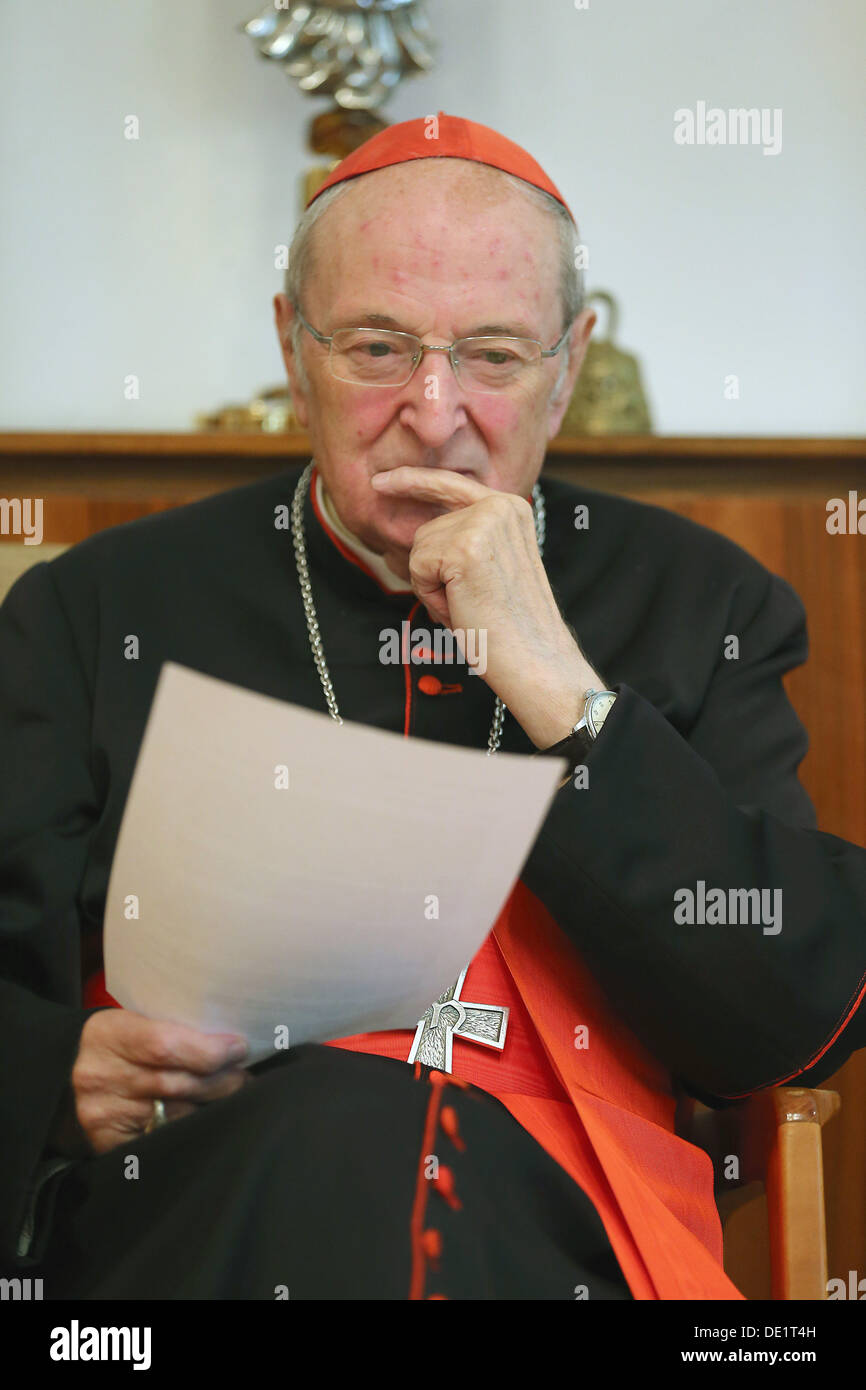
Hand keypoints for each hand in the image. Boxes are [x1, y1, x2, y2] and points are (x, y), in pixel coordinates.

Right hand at [53, 1009, 250, 1155]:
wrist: (54, 1077)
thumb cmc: (107, 1043)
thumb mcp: (128, 1020)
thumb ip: (170, 1028)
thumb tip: (227, 1040)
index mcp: (110, 1037)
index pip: (167, 1046)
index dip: (210, 1051)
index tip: (239, 1048)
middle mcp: (105, 1079)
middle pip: (180, 1084)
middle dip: (223, 1081)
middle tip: (245, 1076)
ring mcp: (106, 1116)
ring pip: (178, 1115)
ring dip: (212, 1106)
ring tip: (233, 1095)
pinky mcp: (109, 1144)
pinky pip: (162, 1139)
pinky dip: (187, 1130)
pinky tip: (203, 1120)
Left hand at [371, 466, 602, 747]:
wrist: (535, 659)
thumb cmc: (511, 624)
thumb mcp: (493, 565)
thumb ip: (468, 537)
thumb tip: (420, 531)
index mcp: (511, 508)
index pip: (451, 484)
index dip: (412, 482)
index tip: (380, 482)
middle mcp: (500, 506)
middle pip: (427, 529)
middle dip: (433, 572)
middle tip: (467, 602)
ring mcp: (483, 523)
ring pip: (419, 549)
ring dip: (433, 586)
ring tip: (469, 605)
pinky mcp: (464, 548)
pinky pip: (418, 567)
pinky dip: (431, 596)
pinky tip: (462, 608)